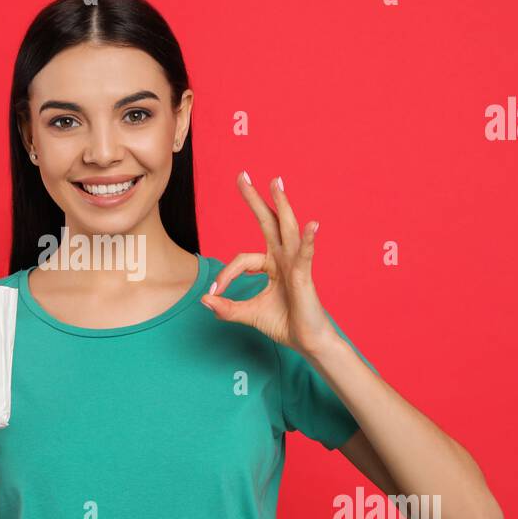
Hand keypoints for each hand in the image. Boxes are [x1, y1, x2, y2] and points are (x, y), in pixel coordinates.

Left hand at [199, 171, 335, 359]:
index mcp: (271, 264)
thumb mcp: (248, 315)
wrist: (308, 342)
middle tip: (242, 175)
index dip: (225, 275)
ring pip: (286, 229)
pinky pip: (305, 254)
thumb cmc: (284, 324)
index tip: (215, 294)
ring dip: (281, 204)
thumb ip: (227, 308)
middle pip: (267, 222)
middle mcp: (282, 258)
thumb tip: (205, 299)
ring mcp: (294, 264)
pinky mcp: (304, 275)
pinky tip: (312, 225)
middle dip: (254, 199)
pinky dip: (308, 240)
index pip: (241, 260)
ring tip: (276, 182)